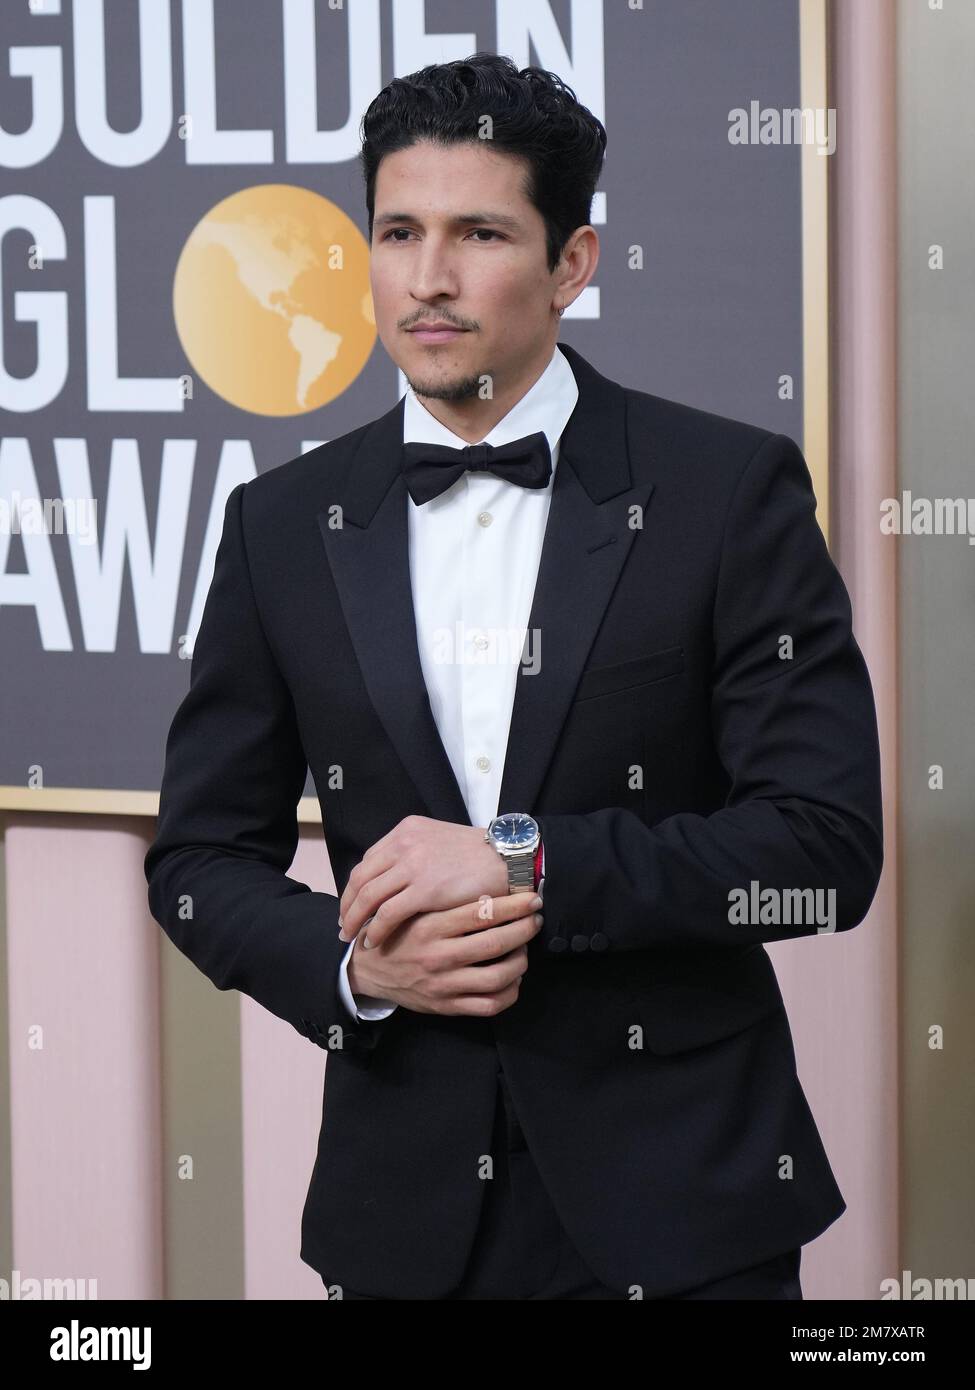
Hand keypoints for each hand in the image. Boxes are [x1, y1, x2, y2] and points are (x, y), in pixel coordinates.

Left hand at [337, 815, 508, 947]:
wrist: (508, 858)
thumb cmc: (480, 855)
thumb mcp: (440, 842)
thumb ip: (416, 854)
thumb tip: (397, 877)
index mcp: (407, 830)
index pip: (369, 860)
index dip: (357, 885)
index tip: (353, 903)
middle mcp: (404, 843)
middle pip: (361, 877)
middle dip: (348, 903)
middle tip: (344, 924)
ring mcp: (412, 864)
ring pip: (368, 896)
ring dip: (355, 919)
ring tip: (351, 937)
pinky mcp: (424, 888)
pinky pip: (387, 913)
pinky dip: (375, 929)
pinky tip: (373, 941)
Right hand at [347, 889, 542, 1015]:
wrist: (364, 968)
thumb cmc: (394, 930)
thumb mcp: (409, 906)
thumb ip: (440, 896)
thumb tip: (484, 880)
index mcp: (430, 925)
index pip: (481, 913)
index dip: (513, 905)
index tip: (531, 898)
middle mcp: (438, 955)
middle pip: (495, 943)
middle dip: (524, 929)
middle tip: (536, 918)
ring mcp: (444, 983)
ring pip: (497, 977)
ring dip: (521, 961)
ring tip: (526, 948)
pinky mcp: (446, 1005)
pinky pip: (488, 1005)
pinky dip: (509, 993)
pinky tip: (514, 979)